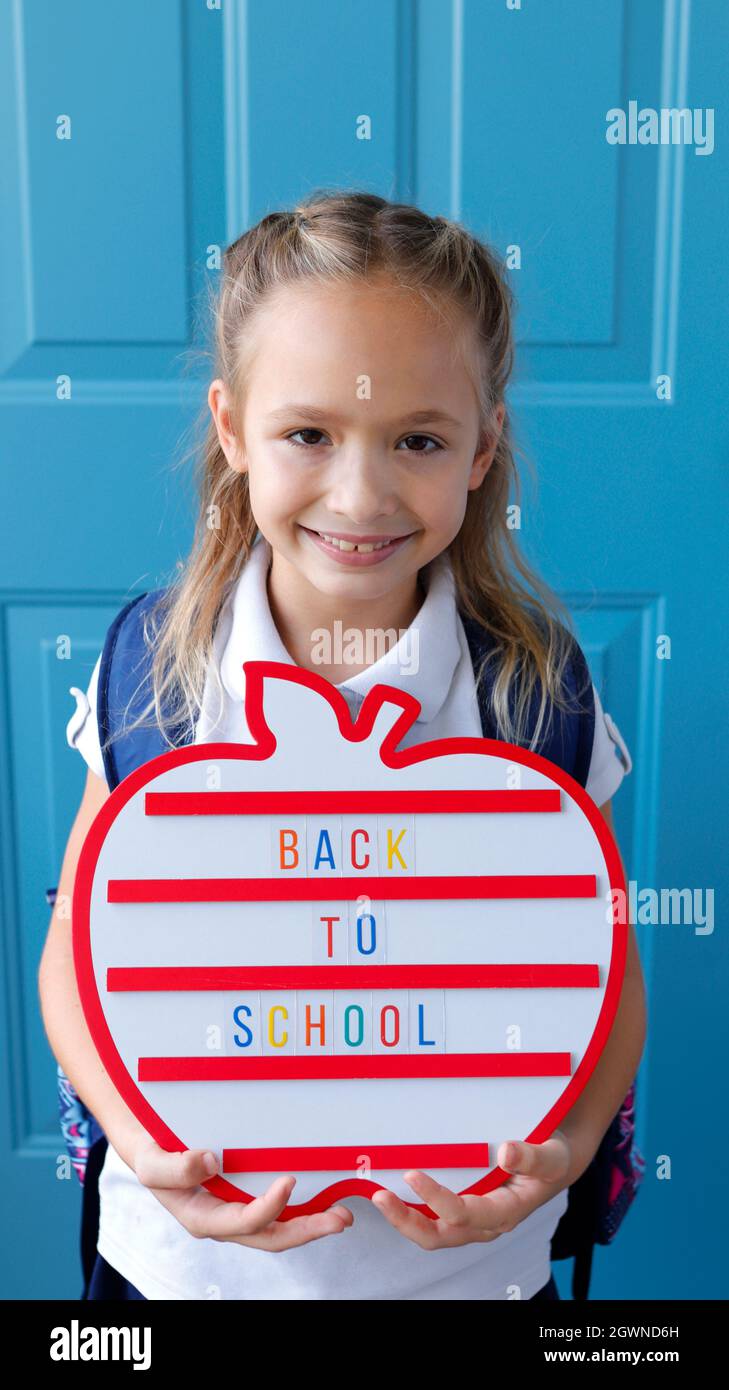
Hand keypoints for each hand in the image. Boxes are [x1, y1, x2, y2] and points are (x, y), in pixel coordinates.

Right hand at [132, 1135, 353, 1249]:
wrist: (151, 1146)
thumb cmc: (152, 1154)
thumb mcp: (152, 1161)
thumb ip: (176, 1167)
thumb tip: (211, 1163)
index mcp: (203, 1218)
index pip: (245, 1221)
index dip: (270, 1206)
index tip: (290, 1180)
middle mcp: (225, 1221)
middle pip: (272, 1236)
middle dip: (308, 1230)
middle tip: (340, 1219)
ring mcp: (238, 1211)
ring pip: (280, 1229)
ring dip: (312, 1224)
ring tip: (342, 1215)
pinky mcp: (247, 1197)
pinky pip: (279, 1211)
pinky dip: (304, 1209)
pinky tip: (325, 1199)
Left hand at [370, 1130, 570, 1248]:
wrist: (553, 1161)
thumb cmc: (551, 1157)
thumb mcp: (551, 1156)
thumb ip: (532, 1157)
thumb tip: (506, 1152)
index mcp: (505, 1213)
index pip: (464, 1214)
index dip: (435, 1198)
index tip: (412, 1174)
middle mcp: (485, 1223)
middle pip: (439, 1236)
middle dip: (406, 1221)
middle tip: (379, 1197)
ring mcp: (472, 1220)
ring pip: (432, 1233)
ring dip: (403, 1219)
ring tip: (378, 1197)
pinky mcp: (463, 1209)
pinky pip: (433, 1218)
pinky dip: (410, 1210)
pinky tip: (392, 1191)